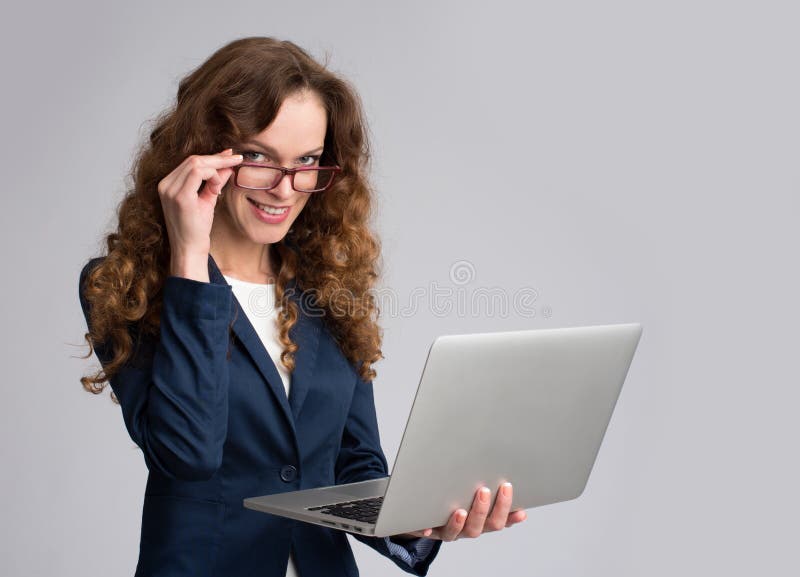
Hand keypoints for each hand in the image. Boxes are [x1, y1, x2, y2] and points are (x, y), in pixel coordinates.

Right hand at [157, 148, 242, 259]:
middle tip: (237, 158)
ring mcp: (170, 190)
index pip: (190, 162)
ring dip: (217, 166)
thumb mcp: (207, 200)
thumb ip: (215, 182)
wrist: (189, 250)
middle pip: (193, 159)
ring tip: (229, 176)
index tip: (230, 155)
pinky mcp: (180, 197)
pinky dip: (212, 175)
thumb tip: (228, 166)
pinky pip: (198, 173)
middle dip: (218, 158)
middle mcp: (165, 185)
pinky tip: (218, 187)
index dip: (212, 157)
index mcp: (168, 184)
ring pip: (196, 163)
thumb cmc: (196, 228)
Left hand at [392, 482, 526, 541]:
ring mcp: (448, 530)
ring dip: (460, 522)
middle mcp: (467, 528)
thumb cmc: (455, 496)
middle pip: (481, 526)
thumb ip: (484, 482)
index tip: (517, 505)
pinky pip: (427, 532)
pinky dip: (427, 530)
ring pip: (458, 532)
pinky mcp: (427, 529)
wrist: (424, 512)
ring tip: (461, 510)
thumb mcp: (471, 488)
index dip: (508, 513)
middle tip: (485, 490)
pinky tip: (426, 527)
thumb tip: (505, 461)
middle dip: (484, 509)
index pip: (499, 520)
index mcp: (481, 520)